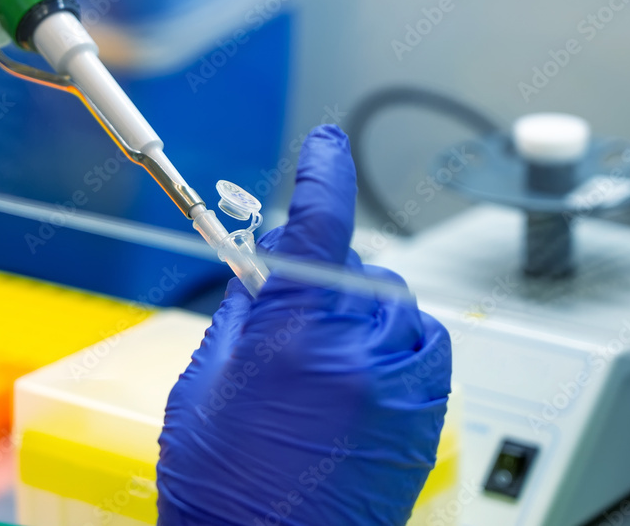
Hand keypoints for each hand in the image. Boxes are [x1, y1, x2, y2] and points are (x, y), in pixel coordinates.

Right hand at [157, 125, 451, 525]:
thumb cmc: (223, 484)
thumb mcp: (205, 384)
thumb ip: (242, 313)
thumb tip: (264, 270)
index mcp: (290, 334)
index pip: (319, 221)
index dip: (323, 172)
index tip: (326, 145)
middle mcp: (357, 350)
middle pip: (356, 264)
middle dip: (324, 273)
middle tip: (291, 312)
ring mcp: (400, 383)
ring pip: (393, 301)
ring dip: (359, 308)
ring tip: (323, 357)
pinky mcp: (425, 413)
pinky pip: (423, 340)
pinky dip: (395, 338)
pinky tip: (362, 369)